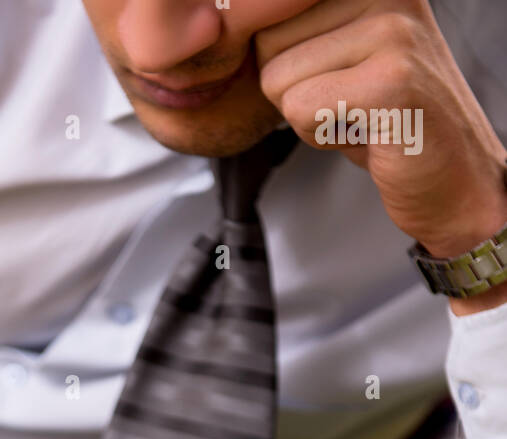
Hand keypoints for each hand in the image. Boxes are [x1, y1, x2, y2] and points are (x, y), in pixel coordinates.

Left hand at [256, 0, 506, 302]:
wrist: (456, 182)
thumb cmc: (389, 125)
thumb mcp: (337, 59)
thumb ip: (293, 33)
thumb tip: (222, 23)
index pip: (267, 11)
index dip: (283, 64)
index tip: (332, 81)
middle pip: (266, 43)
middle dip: (292, 90)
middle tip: (348, 103)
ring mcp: (392, 28)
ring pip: (277, 78)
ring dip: (305, 116)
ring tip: (358, 116)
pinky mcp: (389, 80)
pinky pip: (298, 109)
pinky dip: (319, 137)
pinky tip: (365, 134)